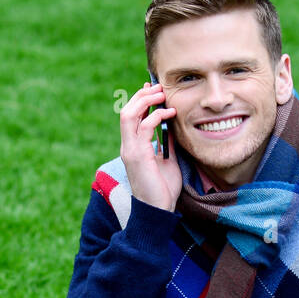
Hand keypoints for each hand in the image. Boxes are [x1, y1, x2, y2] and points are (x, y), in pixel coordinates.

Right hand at [119, 82, 181, 211]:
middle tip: (160, 87)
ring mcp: (130, 150)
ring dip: (146, 100)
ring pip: (129, 114)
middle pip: (127, 110)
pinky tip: (170, 113)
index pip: (131, 116)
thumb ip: (166, 143)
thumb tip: (172, 127)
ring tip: (162, 94)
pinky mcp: (137, 155)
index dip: (141, 99)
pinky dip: (156, 116)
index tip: (155, 88)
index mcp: (133, 147)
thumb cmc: (163, 189)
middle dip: (142, 95)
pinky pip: (143, 127)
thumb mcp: (168, 160)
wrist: (159, 210)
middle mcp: (128, 146)